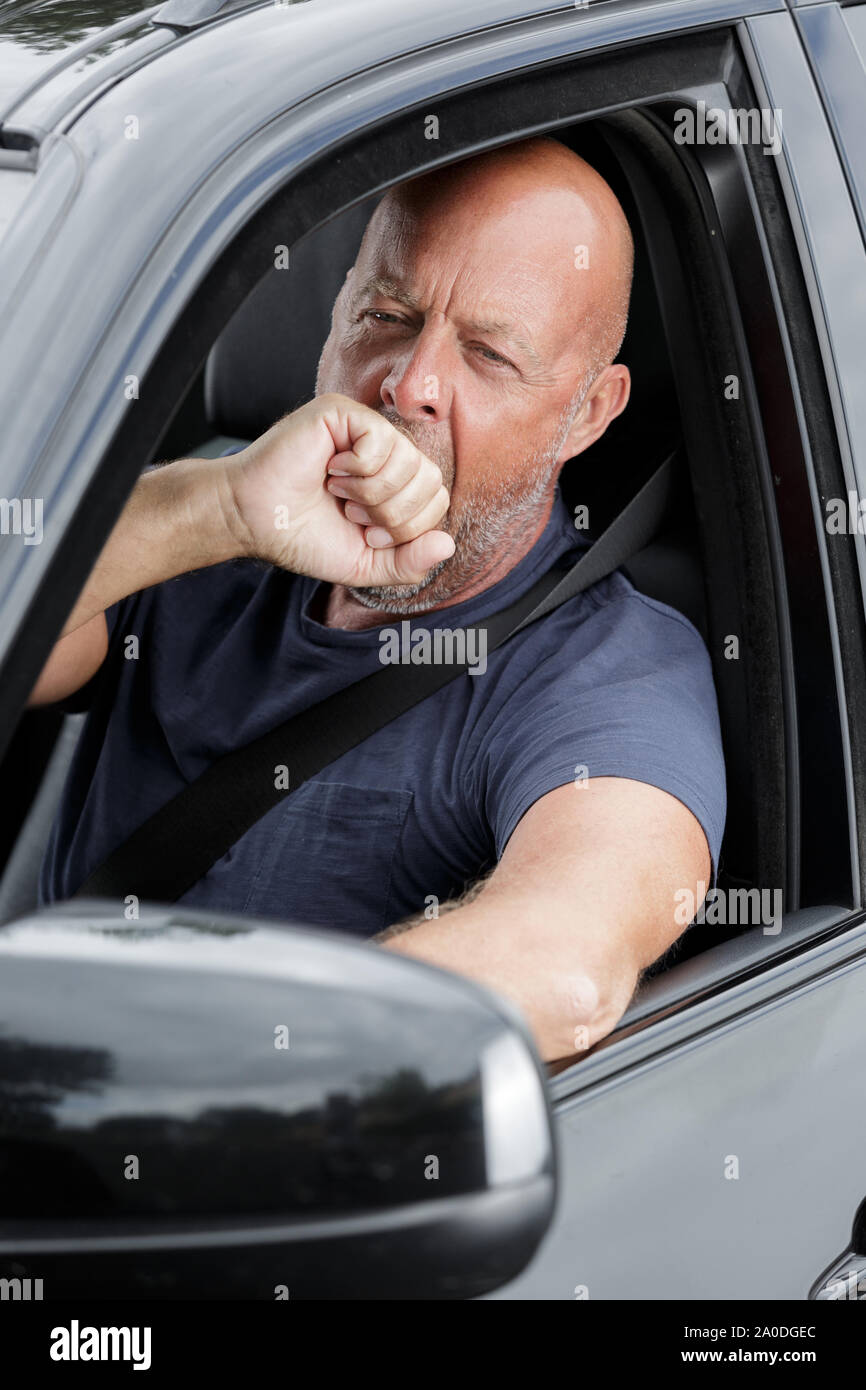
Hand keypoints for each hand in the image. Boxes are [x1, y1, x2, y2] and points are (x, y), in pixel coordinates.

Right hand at [222, 393, 453, 585]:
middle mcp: (385, 451)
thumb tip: (448, 544)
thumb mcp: (365, 565)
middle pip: (430, 480)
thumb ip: (409, 563)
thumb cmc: (302, 537)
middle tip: (352, 513)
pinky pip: (381, 441)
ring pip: (409, 462)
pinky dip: (357, 469)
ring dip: (370, 493)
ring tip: (338, 493)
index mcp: (394, 482)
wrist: (254, 521)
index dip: (407, 528)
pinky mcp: (344, 413)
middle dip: (392, 514)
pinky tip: (330, 470)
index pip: (436, 500)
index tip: (366, 533)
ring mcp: (365, 429)